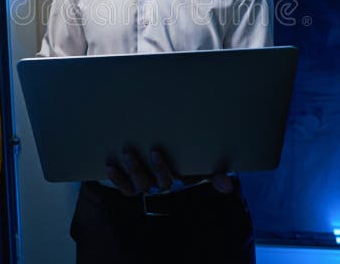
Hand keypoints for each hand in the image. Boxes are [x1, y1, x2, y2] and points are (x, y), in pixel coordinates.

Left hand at [105, 147, 233, 195]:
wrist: (149, 153)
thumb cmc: (178, 158)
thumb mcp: (196, 164)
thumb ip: (213, 173)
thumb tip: (228, 186)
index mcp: (178, 178)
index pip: (180, 179)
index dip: (173, 170)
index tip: (160, 152)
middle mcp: (161, 184)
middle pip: (159, 182)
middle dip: (156, 168)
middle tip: (152, 150)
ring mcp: (144, 185)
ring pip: (140, 184)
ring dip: (134, 169)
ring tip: (128, 152)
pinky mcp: (129, 185)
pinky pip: (123, 188)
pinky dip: (117, 179)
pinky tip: (110, 166)